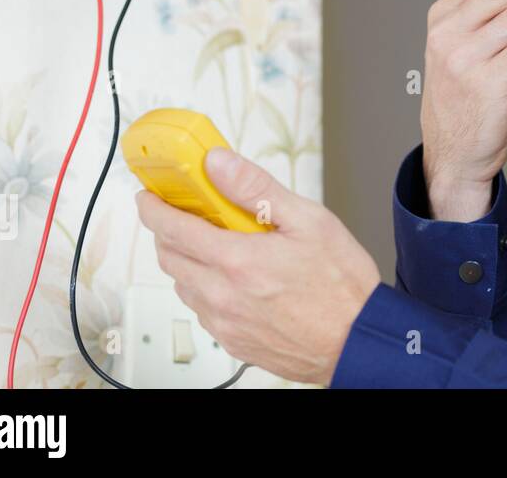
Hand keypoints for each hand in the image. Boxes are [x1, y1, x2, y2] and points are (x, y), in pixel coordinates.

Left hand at [135, 147, 381, 385]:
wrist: (358, 341)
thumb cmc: (341, 284)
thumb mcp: (308, 220)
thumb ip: (256, 189)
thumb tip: (219, 163)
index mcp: (237, 261)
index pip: (172, 228)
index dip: (153, 208)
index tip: (149, 196)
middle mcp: (222, 295)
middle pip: (169, 257)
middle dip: (167, 231)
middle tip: (186, 214)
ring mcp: (224, 323)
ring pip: (184, 285)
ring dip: (188, 260)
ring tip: (218, 245)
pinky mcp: (233, 342)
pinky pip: (202, 310)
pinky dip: (206, 288)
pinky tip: (235, 278)